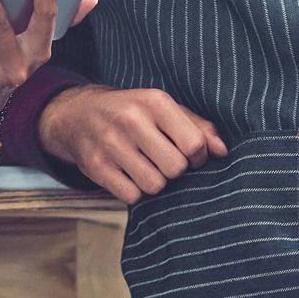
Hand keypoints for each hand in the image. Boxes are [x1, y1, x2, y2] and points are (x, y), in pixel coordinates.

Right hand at [39, 85, 226, 203]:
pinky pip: (132, 196)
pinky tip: (127, 175)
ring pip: (155, 185)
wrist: (75, 114)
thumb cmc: (130, 112)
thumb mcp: (162, 108)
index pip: (194, 143)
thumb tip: (222, 152)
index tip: (188, 154)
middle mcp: (131, 120)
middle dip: (175, 170)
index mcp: (154, 101)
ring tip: (145, 167)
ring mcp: (110, 144)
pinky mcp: (95, 166)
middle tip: (163, 160)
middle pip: (176, 168)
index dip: (198, 157)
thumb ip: (197, 127)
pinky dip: (134, 191)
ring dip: (155, 182)